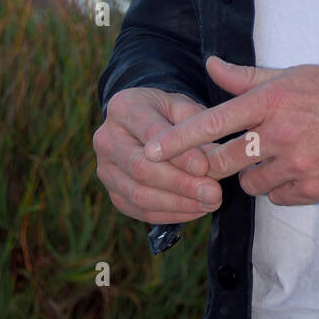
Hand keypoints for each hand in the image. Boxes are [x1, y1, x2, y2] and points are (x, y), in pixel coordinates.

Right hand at [93, 87, 222, 223]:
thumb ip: (196, 127)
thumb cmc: (169, 111)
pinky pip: (140, 210)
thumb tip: (212, 162)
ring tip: (210, 203)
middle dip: (180, 184)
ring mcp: (105, 169)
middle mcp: (106, 139)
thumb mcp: (183, 105)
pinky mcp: (112, 193)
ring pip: (139, 195)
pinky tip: (197, 209)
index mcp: (123, 107)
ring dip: (178, 203)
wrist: (145, 121)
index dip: (178, 154)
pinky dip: (171, 214)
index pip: (151, 133)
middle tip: (213, 192)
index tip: (204, 167)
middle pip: (141, 169)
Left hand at [143, 57, 318, 206]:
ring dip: (250, 174)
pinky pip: (274, 197)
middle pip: (222, 161)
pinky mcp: (310, 190)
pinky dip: (277, 186)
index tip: (151, 150)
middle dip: (210, 165)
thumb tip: (209, 64)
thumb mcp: (290, 74)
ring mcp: (295, 166)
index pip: (215, 122)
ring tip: (274, 155)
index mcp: (271, 101)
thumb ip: (245, 77)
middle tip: (214, 159)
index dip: (179, 138)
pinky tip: (294, 168)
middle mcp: (280, 134)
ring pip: (248, 183)